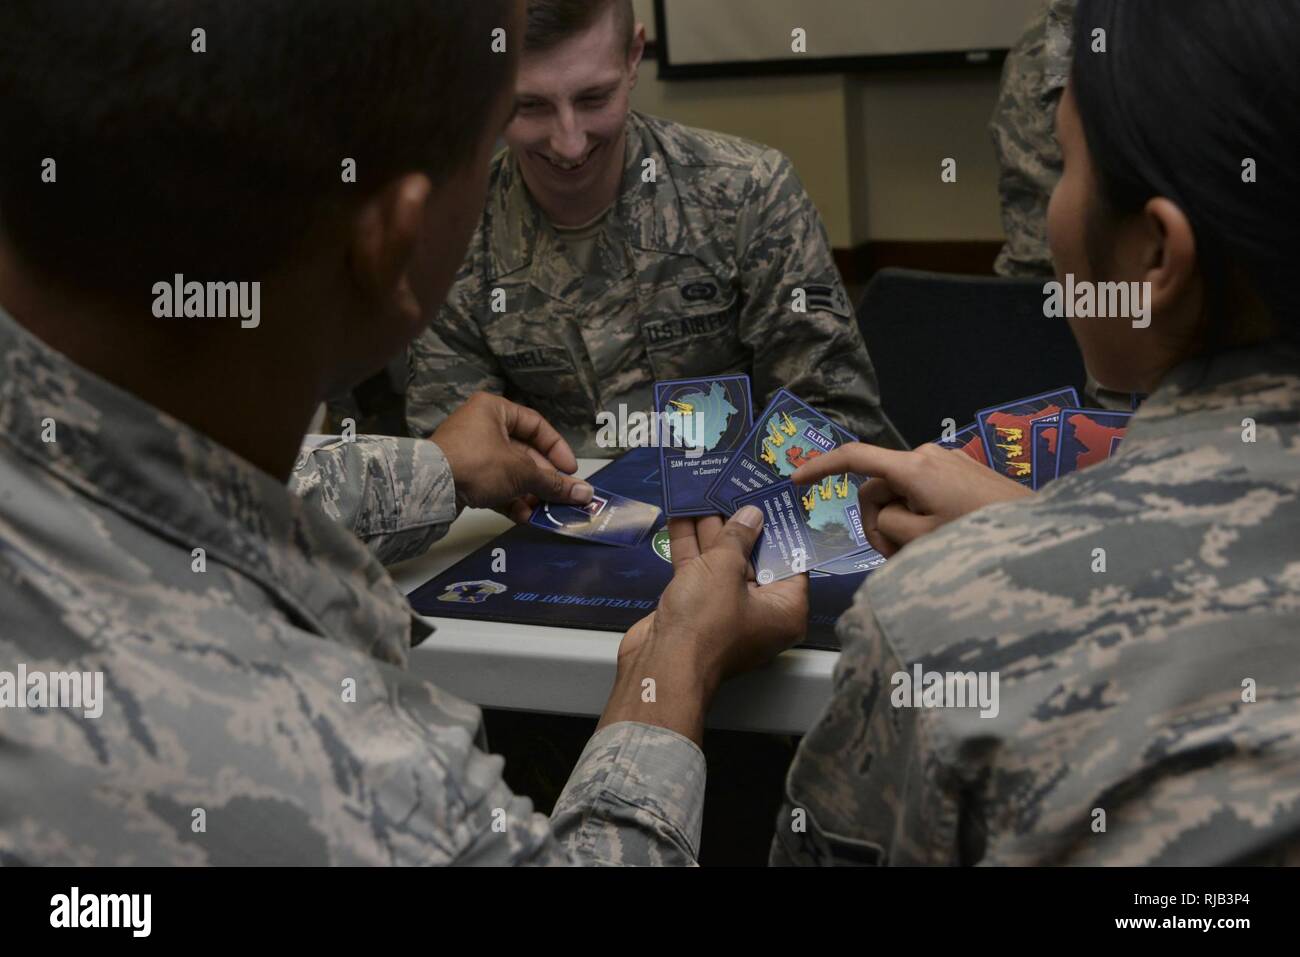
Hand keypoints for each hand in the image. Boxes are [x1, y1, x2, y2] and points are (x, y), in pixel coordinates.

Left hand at [430, 392, 591, 520]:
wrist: (429, 488)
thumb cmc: (477, 464)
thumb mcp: (522, 472)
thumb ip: (554, 483)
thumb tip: (585, 493)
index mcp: (494, 410)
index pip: (536, 425)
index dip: (557, 449)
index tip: (570, 471)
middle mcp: (481, 426)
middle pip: (523, 452)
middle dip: (543, 478)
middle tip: (560, 496)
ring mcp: (469, 451)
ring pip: (509, 472)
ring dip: (528, 493)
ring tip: (542, 510)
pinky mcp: (461, 475)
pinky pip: (492, 485)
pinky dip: (508, 499)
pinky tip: (522, 516)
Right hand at [617, 508, 808, 705]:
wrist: (662, 663)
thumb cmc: (706, 621)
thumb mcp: (725, 569)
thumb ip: (738, 537)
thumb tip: (752, 514)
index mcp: (784, 608)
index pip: (790, 560)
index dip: (779, 527)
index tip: (772, 499)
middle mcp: (760, 611)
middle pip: (754, 558)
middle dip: (740, 523)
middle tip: (736, 487)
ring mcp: (725, 610)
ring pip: (721, 562)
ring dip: (710, 530)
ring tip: (705, 491)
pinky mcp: (696, 609)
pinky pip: (698, 571)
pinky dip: (689, 546)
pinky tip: (680, 514)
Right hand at [792, 442, 1031, 557]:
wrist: (1043, 533)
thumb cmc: (979, 537)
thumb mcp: (920, 540)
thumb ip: (887, 524)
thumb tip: (886, 516)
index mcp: (913, 467)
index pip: (854, 458)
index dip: (820, 468)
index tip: (795, 482)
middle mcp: (927, 455)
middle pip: (877, 487)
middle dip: (876, 522)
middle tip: (892, 558)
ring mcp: (947, 463)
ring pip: (900, 494)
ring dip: (899, 524)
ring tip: (919, 556)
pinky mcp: (962, 474)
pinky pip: (923, 493)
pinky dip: (918, 517)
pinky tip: (936, 543)